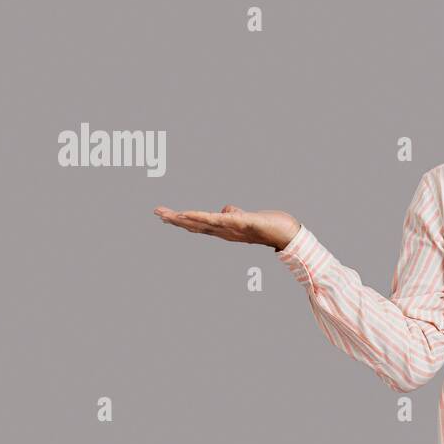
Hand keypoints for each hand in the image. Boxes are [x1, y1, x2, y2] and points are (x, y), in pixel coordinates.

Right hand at [153, 204, 300, 250]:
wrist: (287, 233)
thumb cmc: (268, 225)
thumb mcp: (246, 217)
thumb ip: (233, 214)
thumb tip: (225, 210)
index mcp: (225, 230)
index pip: (199, 225)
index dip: (182, 221)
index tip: (164, 216)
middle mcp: (225, 231)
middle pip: (196, 225)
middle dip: (175, 219)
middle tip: (156, 212)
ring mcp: (231, 228)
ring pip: (203, 223)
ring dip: (183, 218)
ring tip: (167, 214)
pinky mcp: (241, 223)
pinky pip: (218, 221)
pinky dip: (202, 218)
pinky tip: (189, 214)